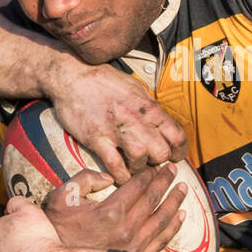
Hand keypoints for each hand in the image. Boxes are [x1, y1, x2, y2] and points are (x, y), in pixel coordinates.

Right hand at [43, 166, 188, 251]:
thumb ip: (86, 178)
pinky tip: (180, 216)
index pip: (138, 186)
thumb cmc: (58, 228)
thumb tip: (109, 176)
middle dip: (165, 182)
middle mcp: (126, 229)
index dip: (149, 174)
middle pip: (153, 200)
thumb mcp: (63, 196)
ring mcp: (133, 246)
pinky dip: (173, 227)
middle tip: (174, 170)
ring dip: (174, 202)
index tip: (157, 165)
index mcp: (111, 212)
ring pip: (161, 220)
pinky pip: (161, 241)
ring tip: (183, 189)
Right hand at [48, 64, 187, 183]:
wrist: (72, 77)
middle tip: (152, 162)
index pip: (177, 135)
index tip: (175, 157)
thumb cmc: (104, 81)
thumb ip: (150, 109)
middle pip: (161, 151)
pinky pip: (114, 165)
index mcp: (148, 107)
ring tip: (135, 167)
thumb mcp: (136, 89)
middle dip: (159, 161)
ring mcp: (115, 130)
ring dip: (139, 168)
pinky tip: (120, 175)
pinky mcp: (96, 139)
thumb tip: (163, 125)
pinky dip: (120, 175)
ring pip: (140, 159)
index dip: (179, 151)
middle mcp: (135, 119)